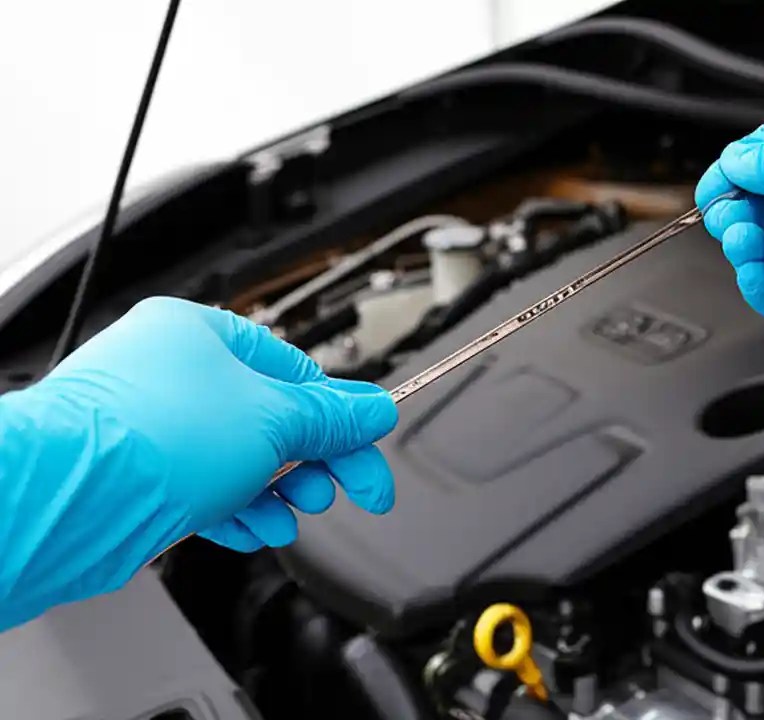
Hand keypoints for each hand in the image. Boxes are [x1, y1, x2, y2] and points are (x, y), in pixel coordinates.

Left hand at [31, 297, 396, 554]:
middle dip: (311, 461)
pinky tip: (260, 528)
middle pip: (271, 417)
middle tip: (344, 488)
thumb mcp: (274, 420)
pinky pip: (204, 488)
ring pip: (238, 458)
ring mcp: (149, 425)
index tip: (369, 448)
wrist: (67, 500)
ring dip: (278, 491)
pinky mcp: (135, 475)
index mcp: (200, 333)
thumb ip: (333, 419)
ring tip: (296, 512)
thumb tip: (373, 410)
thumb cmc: (148, 439)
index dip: (342, 416)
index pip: (297, 371)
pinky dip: (240, 510)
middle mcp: (170, 372)